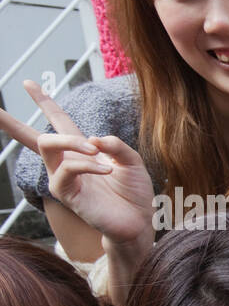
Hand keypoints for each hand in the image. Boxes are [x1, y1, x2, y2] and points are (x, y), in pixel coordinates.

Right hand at [0, 81, 153, 247]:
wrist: (139, 222)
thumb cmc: (134, 193)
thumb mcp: (132, 161)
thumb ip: (115, 145)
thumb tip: (94, 138)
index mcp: (82, 150)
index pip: (59, 122)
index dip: (45, 102)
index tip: (29, 83)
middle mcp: (68, 162)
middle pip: (35, 137)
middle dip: (13, 122)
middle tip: (20, 93)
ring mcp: (64, 178)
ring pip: (48, 144)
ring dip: (71, 141)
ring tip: (95, 150)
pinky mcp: (66, 193)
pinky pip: (67, 169)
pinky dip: (87, 164)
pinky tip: (106, 168)